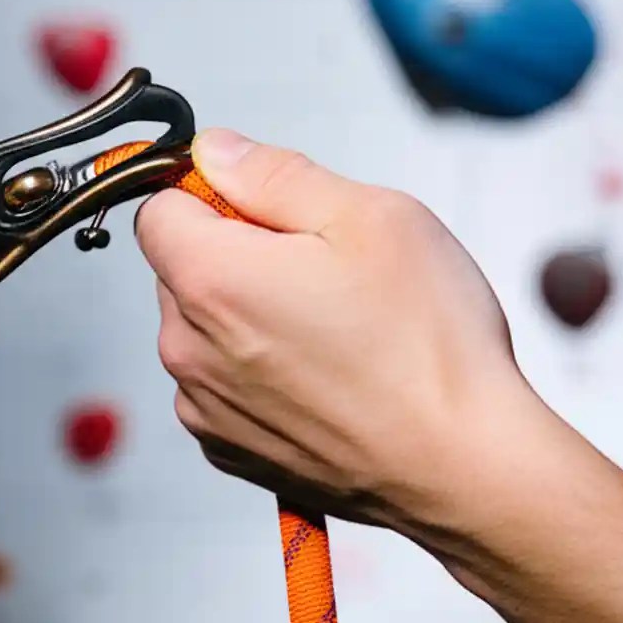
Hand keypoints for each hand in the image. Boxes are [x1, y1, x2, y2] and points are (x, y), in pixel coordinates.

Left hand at [137, 131, 622, 622]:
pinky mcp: (228, 448)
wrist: (464, 470)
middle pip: (181, 268)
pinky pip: (222, 382)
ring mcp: (205, 406)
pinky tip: (325, 373)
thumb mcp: (370, 216)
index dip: (209, 193)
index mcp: (211, 280)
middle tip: (322, 266)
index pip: (157, 208)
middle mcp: (189, 349)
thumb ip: (274, 174)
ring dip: (248, 313)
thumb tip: (216, 152)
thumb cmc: (429, 347)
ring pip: (203, 326)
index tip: (260, 203)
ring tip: (334, 327)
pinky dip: (258, 369)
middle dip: (235, 252)